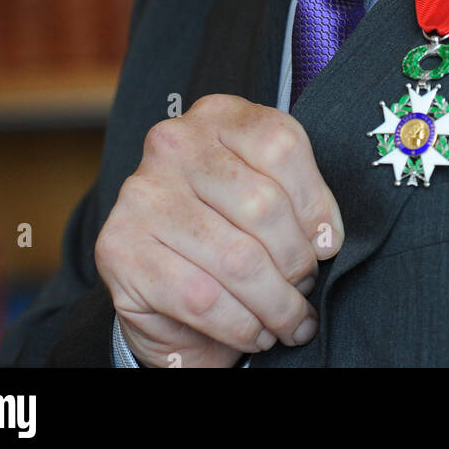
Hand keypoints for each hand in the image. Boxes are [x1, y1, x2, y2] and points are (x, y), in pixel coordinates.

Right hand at [95, 94, 343, 367]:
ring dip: (277, 304)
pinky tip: (254, 333)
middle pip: (263, 203)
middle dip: (297, 263)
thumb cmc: (225, 231)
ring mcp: (142, 194)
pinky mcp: (121, 249)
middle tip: (305, 289)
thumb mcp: (263, 194)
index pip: (281, 144)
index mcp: (216, 116)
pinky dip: (242, 327)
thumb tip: (325, 238)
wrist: (159, 285)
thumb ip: (295, 200)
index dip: (315, 203)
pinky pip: (204, 299)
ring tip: (289, 321)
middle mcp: (174, 144)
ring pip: (238, 259)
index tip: (327, 244)